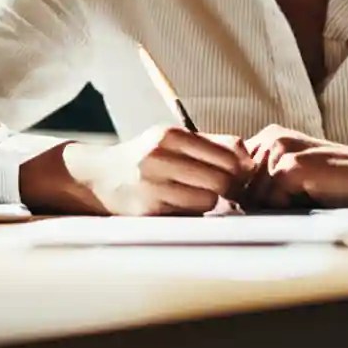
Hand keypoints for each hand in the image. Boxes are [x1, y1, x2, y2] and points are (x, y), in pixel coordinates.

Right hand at [49, 126, 254, 215]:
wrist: (97, 177)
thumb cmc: (144, 159)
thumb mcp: (170, 141)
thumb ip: (209, 144)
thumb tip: (250, 159)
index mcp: (170, 135)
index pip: (228, 150)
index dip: (242, 166)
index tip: (240, 173)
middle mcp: (160, 156)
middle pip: (223, 177)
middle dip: (232, 186)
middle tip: (228, 190)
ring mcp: (153, 184)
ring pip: (210, 198)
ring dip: (212, 200)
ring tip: (200, 195)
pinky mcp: (149, 209)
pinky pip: (191, 213)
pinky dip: (194, 211)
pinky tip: (183, 204)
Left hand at [242, 125, 347, 208]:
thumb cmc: (338, 182)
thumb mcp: (293, 176)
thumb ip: (262, 181)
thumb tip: (227, 204)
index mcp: (268, 138)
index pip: (233, 173)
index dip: (243, 195)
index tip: (269, 201)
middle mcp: (270, 138)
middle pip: (240, 187)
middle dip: (259, 204)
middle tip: (297, 198)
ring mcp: (280, 150)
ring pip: (254, 197)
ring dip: (278, 207)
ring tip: (306, 195)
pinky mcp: (291, 166)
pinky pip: (271, 201)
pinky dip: (290, 208)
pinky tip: (312, 195)